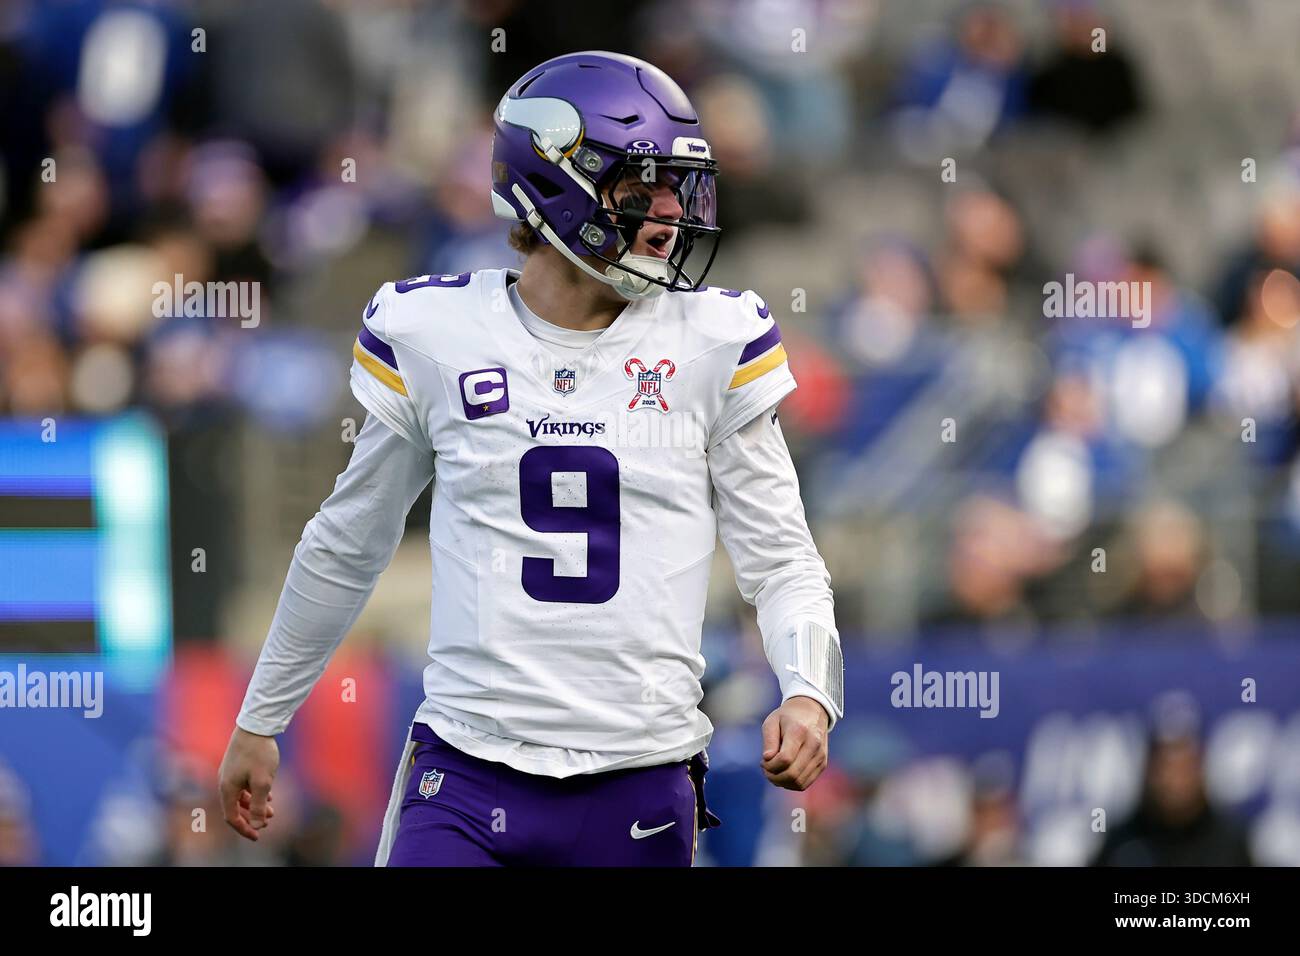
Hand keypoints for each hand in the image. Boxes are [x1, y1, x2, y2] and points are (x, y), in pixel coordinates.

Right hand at [218, 726, 278, 840]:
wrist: (256, 724)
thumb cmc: (259, 753)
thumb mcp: (263, 782)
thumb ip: (258, 805)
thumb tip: (257, 825)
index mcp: (227, 788)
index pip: (231, 817)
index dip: (244, 828)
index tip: (258, 836)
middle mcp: (224, 782)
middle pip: (235, 808)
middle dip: (252, 817)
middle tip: (268, 822)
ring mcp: (230, 772)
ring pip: (241, 796)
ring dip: (255, 804)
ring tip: (272, 809)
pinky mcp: (237, 764)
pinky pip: (243, 785)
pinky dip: (255, 793)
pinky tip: (269, 794)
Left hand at [760, 696, 829, 790]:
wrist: (812, 711)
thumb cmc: (787, 717)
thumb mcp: (772, 722)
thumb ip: (769, 740)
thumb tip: (767, 759)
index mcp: (799, 731)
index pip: (785, 759)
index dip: (770, 766)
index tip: (763, 760)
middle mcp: (813, 745)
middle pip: (792, 774)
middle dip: (774, 776)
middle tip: (766, 769)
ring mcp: (820, 756)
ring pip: (799, 783)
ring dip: (782, 782)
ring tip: (773, 772)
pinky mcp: (822, 764)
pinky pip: (805, 783)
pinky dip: (791, 784)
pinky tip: (783, 774)